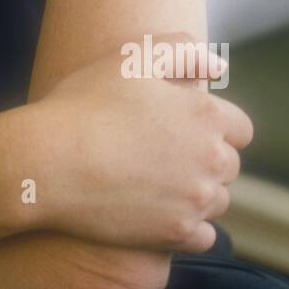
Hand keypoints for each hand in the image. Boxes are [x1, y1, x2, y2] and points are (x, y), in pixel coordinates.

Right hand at [19, 32, 252, 253]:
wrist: (48, 163)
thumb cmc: (84, 105)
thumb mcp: (131, 59)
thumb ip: (182, 51)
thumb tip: (218, 66)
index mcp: (207, 116)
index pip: (240, 128)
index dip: (213, 126)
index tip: (181, 128)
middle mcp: (211, 160)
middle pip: (228, 165)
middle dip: (204, 159)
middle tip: (161, 153)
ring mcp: (196, 200)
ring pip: (216, 200)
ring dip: (198, 193)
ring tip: (156, 182)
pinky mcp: (176, 233)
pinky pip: (203, 236)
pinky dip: (189, 228)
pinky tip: (160, 213)